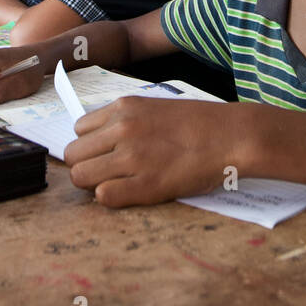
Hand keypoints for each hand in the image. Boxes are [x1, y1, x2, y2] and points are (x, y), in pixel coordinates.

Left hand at [65, 96, 244, 206]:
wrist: (232, 136)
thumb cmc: (199, 124)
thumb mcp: (155, 107)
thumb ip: (125, 121)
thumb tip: (99, 142)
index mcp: (123, 108)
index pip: (78, 130)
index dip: (90, 146)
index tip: (106, 154)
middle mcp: (122, 130)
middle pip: (73, 155)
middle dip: (87, 166)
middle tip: (110, 173)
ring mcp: (132, 157)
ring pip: (80, 177)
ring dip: (95, 184)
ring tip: (121, 184)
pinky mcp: (146, 184)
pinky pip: (103, 196)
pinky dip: (112, 198)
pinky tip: (132, 193)